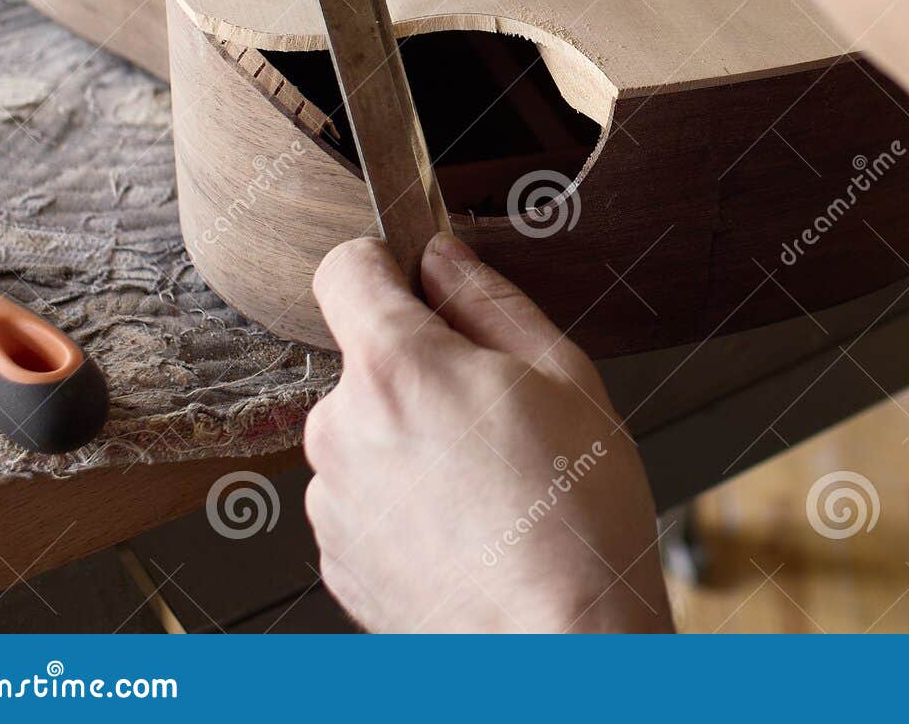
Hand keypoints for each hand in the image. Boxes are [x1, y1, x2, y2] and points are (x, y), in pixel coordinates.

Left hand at [302, 233, 672, 632]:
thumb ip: (490, 300)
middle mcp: (342, 425)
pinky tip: (464, 526)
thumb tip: (444, 258)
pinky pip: (363, 495)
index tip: (420, 283)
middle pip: (366, 361)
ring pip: (366, 431)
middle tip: (496, 416)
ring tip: (487, 484)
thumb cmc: (576, 516)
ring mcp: (332, 497)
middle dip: (420, 371)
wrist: (555, 650)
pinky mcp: (336, 555)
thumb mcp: (563, 376)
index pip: (346, 268)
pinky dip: (402, 499)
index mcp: (396, 366)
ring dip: (410, 439)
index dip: (387, 265)